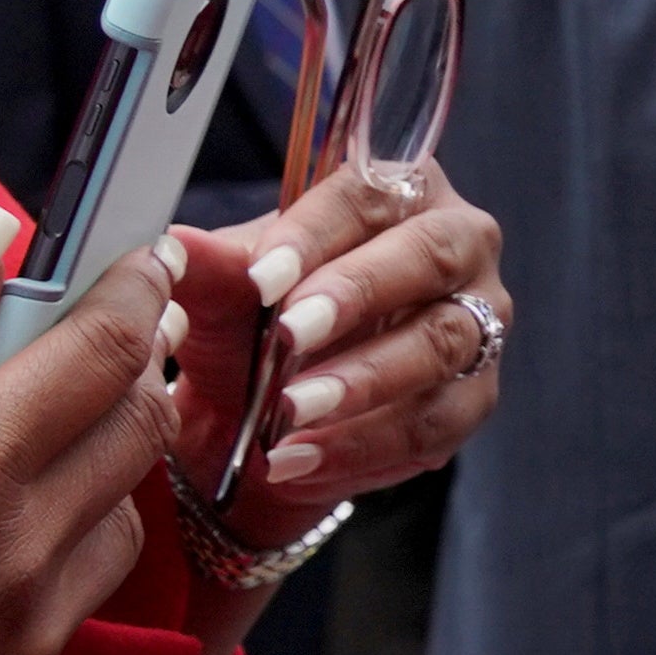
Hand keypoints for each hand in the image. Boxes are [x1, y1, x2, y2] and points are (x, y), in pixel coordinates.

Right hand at [0, 210, 174, 654]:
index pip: (99, 357)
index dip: (129, 295)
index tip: (138, 264)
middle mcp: (17, 575)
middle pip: (134, 436)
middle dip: (120, 378)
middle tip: (76, 352)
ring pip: (114, 531)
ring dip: (84, 485)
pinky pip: (66, 626)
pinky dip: (38, 586)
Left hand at [196, 158, 507, 516]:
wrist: (263, 420)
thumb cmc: (254, 333)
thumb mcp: (221, 301)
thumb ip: (210, 273)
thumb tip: (178, 244)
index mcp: (398, 195)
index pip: (369, 194)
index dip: (316, 234)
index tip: (260, 279)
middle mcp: (458, 247)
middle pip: (433, 253)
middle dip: (359, 294)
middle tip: (288, 338)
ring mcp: (477, 322)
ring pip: (442, 341)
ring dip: (363, 380)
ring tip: (289, 413)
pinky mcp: (475, 396)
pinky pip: (435, 421)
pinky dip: (363, 445)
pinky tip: (301, 460)